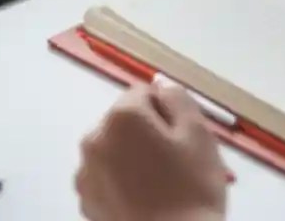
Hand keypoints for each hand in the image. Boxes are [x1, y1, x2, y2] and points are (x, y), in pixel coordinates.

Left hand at [76, 83, 229, 220]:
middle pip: (124, 122)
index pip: (144, 94)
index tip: (182, 139)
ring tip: (159, 186)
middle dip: (147, 134)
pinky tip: (144, 201)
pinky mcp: (86, 201)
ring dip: (131, 157)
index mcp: (122, 117)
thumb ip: (177, 99)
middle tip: (174, 164)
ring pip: (113, 150)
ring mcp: (86, 172)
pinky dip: (120, 182)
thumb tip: (159, 83)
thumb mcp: (199, 135)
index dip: (167, 113)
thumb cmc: (191, 190)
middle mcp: (94, 138)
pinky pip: (105, 177)